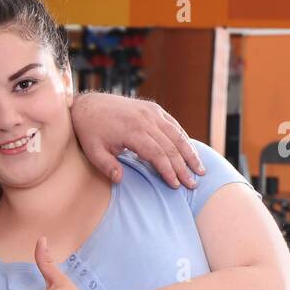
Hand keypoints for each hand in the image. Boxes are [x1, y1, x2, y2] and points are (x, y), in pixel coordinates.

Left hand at [71, 91, 204, 188]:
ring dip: (190, 153)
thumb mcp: (92, 151)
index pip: (157, 153)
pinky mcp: (153, 109)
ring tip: (200, 170)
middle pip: (171, 146)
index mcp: (132, 130)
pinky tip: (191, 152)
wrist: (88, 105)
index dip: (168, 170)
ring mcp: (151, 112)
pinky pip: (173, 124)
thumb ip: (106, 166)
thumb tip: (120, 180)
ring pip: (177, 134)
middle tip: (193, 184)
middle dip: (183, 167)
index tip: (175, 185)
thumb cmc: (90, 131)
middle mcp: (145, 119)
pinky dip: (184, 138)